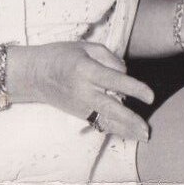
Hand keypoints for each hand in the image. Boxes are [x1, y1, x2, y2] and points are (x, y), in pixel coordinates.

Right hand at [11, 41, 154, 140]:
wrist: (33, 75)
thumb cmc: (61, 56)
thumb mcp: (85, 47)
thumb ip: (109, 58)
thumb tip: (126, 74)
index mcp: (85, 70)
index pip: (115, 80)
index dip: (134, 89)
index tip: (150, 96)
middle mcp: (83, 90)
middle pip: (110, 107)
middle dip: (130, 119)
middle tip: (147, 129)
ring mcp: (80, 105)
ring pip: (106, 119)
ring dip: (126, 129)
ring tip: (144, 137)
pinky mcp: (79, 114)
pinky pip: (100, 122)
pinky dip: (116, 129)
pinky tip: (130, 134)